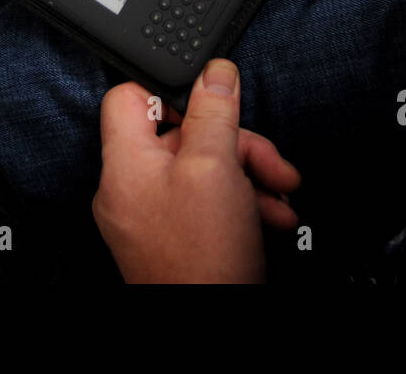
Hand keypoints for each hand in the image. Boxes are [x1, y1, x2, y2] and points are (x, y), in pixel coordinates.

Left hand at [93, 59, 301, 282]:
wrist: (216, 334)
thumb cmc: (204, 262)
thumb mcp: (216, 168)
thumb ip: (214, 113)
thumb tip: (215, 73)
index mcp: (126, 164)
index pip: (130, 98)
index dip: (173, 90)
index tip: (210, 98)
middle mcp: (131, 189)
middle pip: (181, 135)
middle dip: (235, 144)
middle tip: (266, 161)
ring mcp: (151, 217)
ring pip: (202, 168)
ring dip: (249, 175)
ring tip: (280, 194)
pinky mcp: (175, 239)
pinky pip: (206, 201)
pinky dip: (242, 202)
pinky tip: (272, 215)